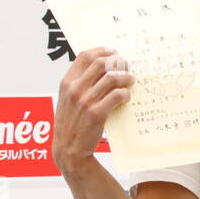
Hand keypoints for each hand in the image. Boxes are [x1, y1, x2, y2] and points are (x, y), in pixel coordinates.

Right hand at [53, 47, 131, 175]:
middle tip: (127, 67)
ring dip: (126, 77)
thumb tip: (102, 68)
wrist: (68, 147)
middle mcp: (75, 89)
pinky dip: (125, 94)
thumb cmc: (71, 122)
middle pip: (101, 63)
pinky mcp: (96, 113)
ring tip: (132, 80)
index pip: (85, 56)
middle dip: (118, 62)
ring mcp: (85, 101)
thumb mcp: (68, 98)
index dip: (102, 51)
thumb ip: (80, 83)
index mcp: (67, 82)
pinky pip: (117, 95)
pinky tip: (127, 96)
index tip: (114, 52)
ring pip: (112, 78)